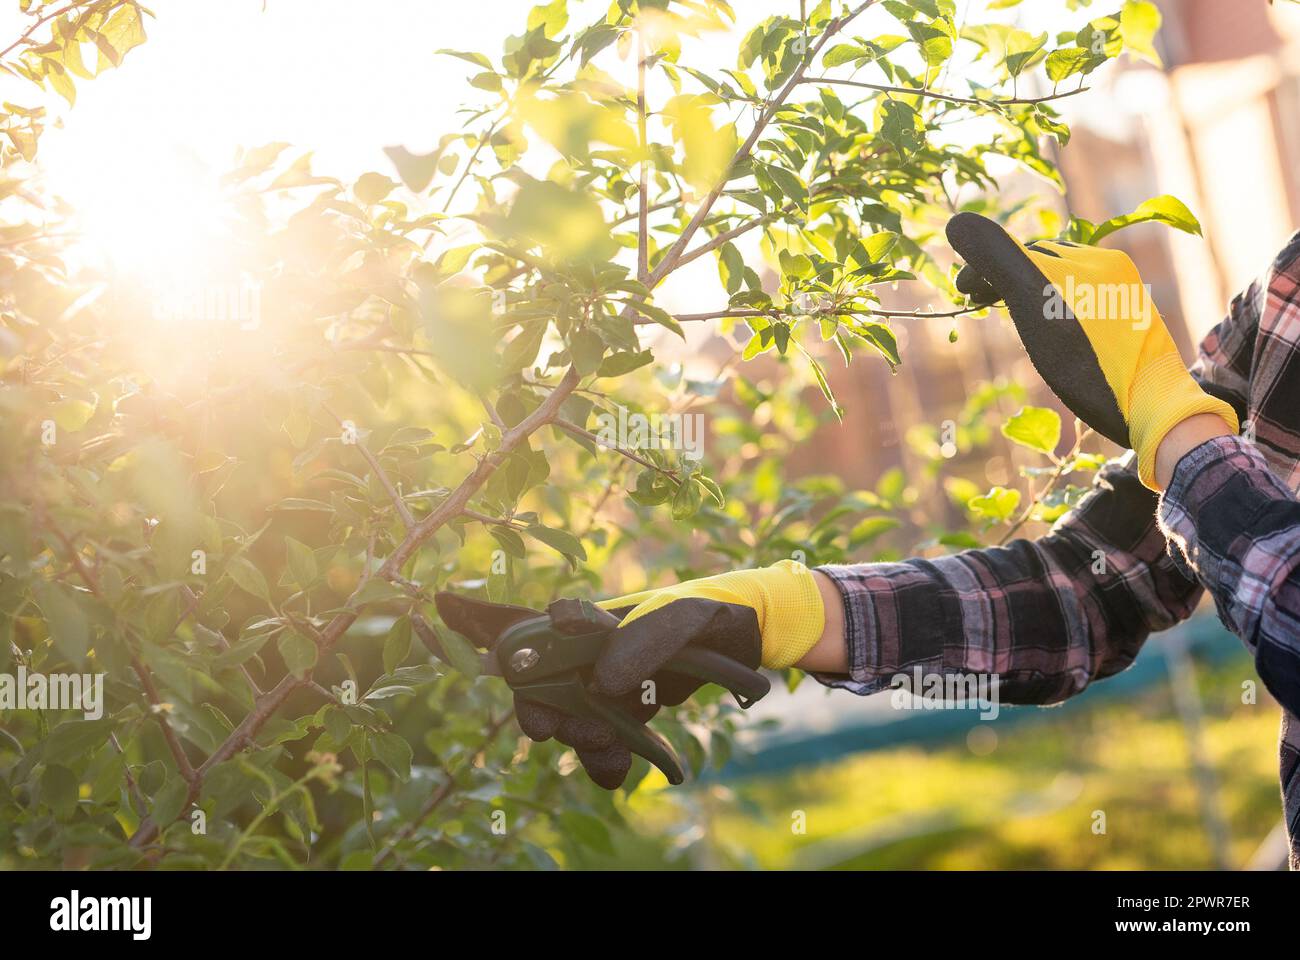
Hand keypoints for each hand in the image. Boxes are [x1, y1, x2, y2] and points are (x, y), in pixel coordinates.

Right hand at [521, 559, 824, 788]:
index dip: (517, 672)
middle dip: (558, 720)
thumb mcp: (685, 616)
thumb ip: (644, 638)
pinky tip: (628, 768)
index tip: (534, 715)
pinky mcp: (629, 710)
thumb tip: (602, 682)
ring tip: (615, 754)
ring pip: (575, 722)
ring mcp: (608, 683)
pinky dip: (610, 762)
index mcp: (591, 621)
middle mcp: (590, 652)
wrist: (753, 635)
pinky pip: (606, 744)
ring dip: (586, 746)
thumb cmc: (713, 610)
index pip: (533, 640)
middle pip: (546, 691)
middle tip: (590, 734)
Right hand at [946, 213, 1237, 487]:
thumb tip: (957, 222)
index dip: (983, 266)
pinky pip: (1080, 297)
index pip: (1018, 250)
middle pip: (1038, 261)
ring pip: (1058, 278)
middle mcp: (1106, 267)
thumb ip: (999, 259)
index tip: (962, 291)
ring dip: (1025, 289)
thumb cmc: (1087, 364)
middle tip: (976, 300)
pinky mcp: (1128, 314)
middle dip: (1003, 274)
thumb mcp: (1033, 306)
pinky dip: (1051, 304)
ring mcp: (1120, 290)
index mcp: (1084, 261)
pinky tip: (1046, 327)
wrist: (1150, 407)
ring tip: (1007, 312)